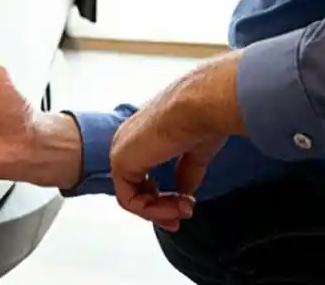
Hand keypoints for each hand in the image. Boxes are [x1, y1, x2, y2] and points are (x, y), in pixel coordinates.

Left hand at [109, 52, 243, 230]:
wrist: (201, 107)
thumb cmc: (202, 119)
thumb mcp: (195, 153)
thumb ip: (185, 174)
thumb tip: (185, 195)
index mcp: (141, 136)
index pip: (142, 175)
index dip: (161, 198)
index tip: (185, 209)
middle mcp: (126, 142)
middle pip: (134, 188)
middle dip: (159, 209)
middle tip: (181, 218)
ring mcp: (121, 151)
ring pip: (131, 196)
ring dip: (158, 211)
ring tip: (183, 211)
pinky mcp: (121, 161)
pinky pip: (129, 199)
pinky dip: (151, 210)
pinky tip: (175, 207)